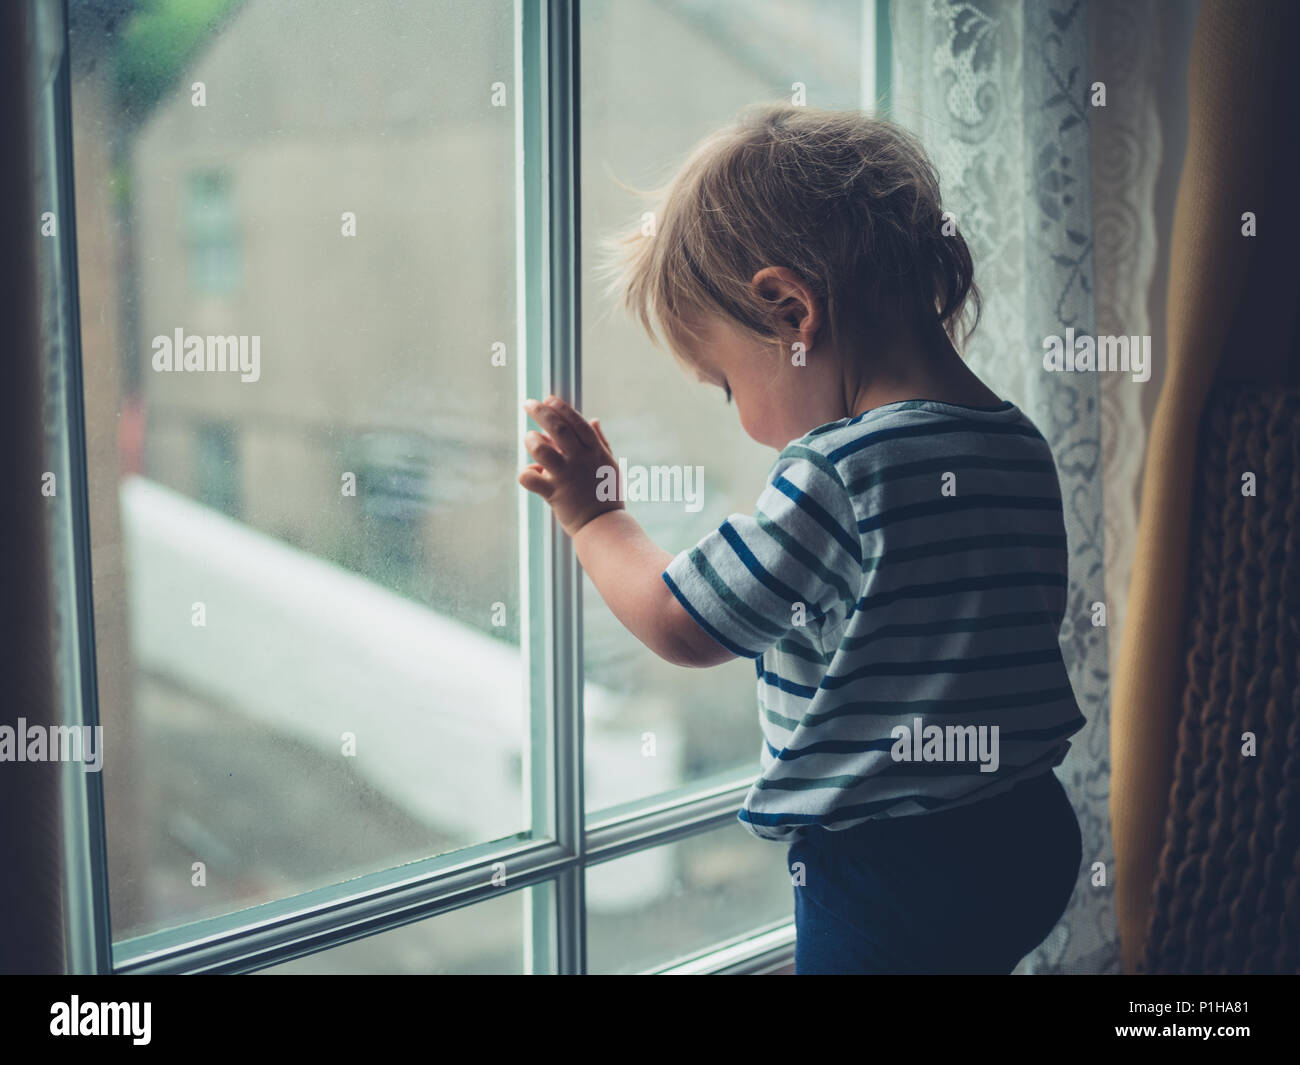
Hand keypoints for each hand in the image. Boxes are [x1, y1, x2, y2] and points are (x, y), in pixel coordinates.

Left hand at [519, 394, 623, 536]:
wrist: (604, 526)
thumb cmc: (608, 495)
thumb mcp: (610, 464)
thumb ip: (601, 441)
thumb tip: (593, 419)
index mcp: (595, 452)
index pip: (577, 422)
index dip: (562, 408)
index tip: (549, 398)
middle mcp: (580, 461)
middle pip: (557, 429)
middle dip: (540, 412)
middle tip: (528, 403)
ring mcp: (566, 476)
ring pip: (541, 449)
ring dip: (531, 440)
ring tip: (531, 439)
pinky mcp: (553, 494)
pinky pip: (530, 479)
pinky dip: (526, 474)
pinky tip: (532, 476)